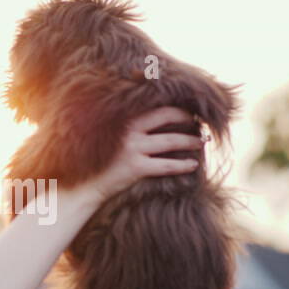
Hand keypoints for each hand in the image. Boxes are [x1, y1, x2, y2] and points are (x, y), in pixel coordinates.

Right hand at [85, 106, 203, 204]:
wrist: (86, 185)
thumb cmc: (99, 159)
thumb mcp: (109, 134)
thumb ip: (127, 124)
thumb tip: (153, 116)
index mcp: (123, 117)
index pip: (153, 104)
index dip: (174, 105)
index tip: (187, 108)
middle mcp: (129, 129)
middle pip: (166, 116)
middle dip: (186, 117)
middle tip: (199, 122)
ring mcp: (132, 148)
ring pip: (171, 141)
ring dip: (190, 141)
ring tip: (202, 142)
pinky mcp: (135, 168)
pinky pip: (166, 166)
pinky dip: (182, 165)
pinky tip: (193, 165)